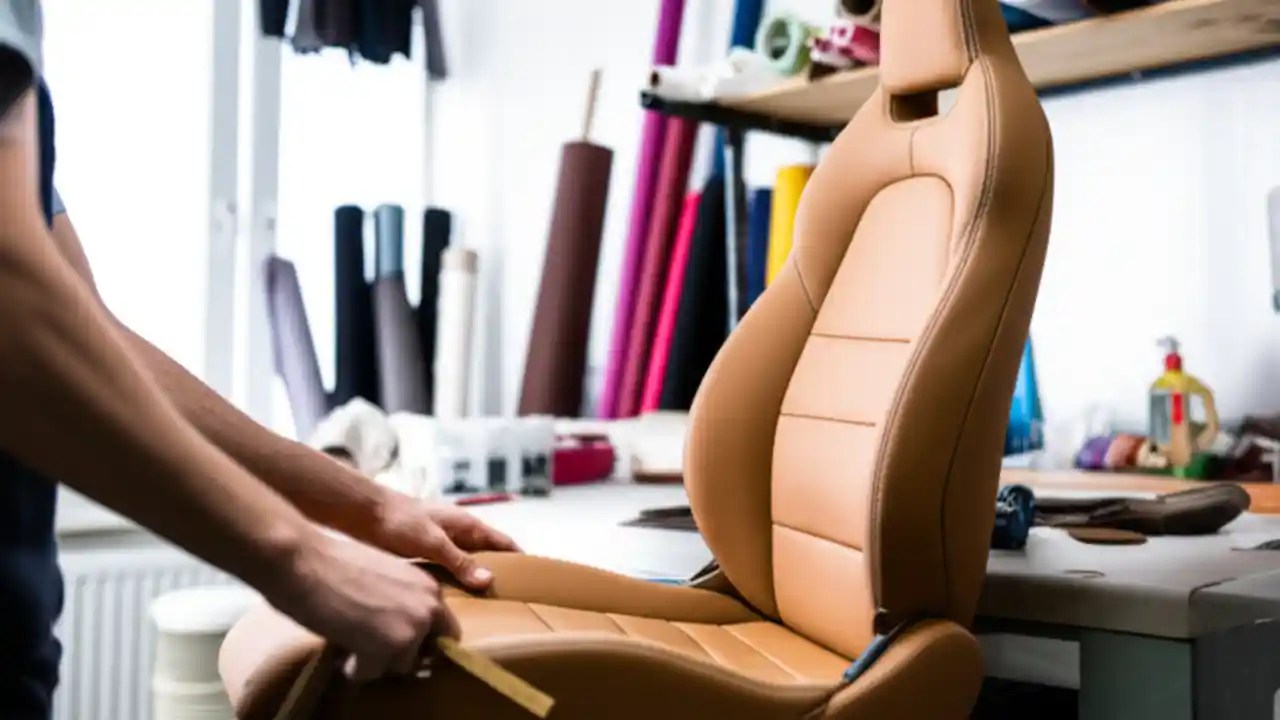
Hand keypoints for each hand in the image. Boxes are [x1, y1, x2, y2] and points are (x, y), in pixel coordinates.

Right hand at [266, 530, 458, 681]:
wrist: (307, 563)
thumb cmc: (336, 563)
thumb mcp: (385, 577)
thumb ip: (401, 600)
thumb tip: (398, 628)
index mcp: (430, 587)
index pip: (442, 627)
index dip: (419, 637)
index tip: (395, 637)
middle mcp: (429, 608)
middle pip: (427, 651)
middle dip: (403, 652)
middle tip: (373, 645)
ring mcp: (414, 628)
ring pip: (400, 665)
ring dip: (376, 660)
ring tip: (352, 644)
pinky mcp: (392, 647)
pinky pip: (373, 673)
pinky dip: (355, 669)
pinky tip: (341, 653)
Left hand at [371, 494, 519, 591]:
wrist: (364, 513)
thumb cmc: (401, 522)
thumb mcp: (433, 542)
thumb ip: (460, 561)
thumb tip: (490, 581)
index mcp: (467, 525)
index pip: (503, 542)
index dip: (519, 558)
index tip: (533, 580)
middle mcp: (459, 533)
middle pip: (487, 554)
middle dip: (498, 573)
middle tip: (508, 604)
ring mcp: (442, 542)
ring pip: (467, 562)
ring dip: (475, 579)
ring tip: (483, 608)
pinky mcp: (425, 551)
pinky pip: (449, 568)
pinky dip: (455, 581)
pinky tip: (453, 601)